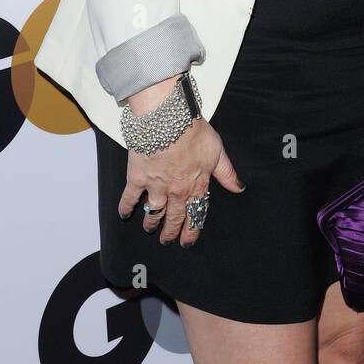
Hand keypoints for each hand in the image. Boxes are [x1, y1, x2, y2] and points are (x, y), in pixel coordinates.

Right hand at [119, 97, 243, 245]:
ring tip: (149, 229)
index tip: (187, 241)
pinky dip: (126, 207)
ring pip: (154, 212)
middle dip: (171, 232)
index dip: (192, 229)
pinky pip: (130, 198)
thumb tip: (239, 188)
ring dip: (151, 223)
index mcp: (196, 186)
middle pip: (174, 217)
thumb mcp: (218, 152)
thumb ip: (227, 173)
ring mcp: (156, 186)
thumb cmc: (194, 134)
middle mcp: (176, 191)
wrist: (169, 123)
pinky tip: (124, 214)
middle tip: (167, 240)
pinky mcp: (137, 178)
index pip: (196, 213)